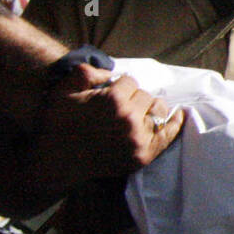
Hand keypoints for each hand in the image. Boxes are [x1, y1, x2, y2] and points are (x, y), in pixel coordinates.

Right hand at [33, 64, 183, 187]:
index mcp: (113, 98)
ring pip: (158, 111)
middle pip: (146, 96)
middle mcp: (129, 117)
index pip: (130, 81)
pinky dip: (175, 123)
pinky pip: (168, 134)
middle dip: (135, 97)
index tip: (113, 93)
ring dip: (151, 109)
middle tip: (124, 105)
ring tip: (143, 111)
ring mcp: (138, 138)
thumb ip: (87, 72)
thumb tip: (111, 72)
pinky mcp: (143, 156)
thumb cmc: (57, 124)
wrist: (55, 162)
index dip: (121, 86)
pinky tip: (178, 115)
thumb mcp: (63, 90)